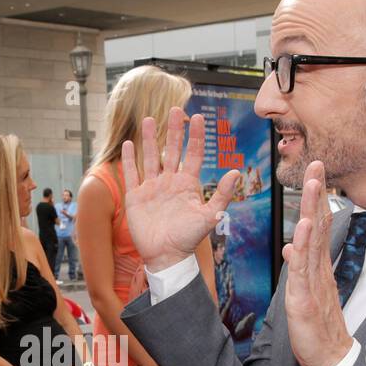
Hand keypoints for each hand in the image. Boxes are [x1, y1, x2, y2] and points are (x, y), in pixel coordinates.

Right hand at [122, 107, 240, 271]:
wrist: (166, 256)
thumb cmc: (188, 239)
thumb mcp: (209, 216)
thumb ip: (223, 195)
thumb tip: (236, 172)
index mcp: (187, 184)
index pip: (193, 154)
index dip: (196, 137)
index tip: (198, 118)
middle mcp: (170, 182)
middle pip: (172, 149)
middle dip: (173, 130)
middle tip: (175, 109)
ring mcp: (152, 188)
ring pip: (151, 157)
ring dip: (149, 139)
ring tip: (149, 119)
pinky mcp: (136, 196)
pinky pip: (132, 174)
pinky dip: (130, 159)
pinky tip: (129, 144)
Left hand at [282, 161, 353, 365]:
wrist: (330, 359)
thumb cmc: (318, 328)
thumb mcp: (305, 292)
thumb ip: (301, 268)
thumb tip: (292, 246)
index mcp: (318, 267)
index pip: (316, 226)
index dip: (315, 199)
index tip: (315, 173)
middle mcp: (319, 269)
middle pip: (318, 224)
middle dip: (316, 193)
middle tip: (316, 163)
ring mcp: (314, 282)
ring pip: (313, 240)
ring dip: (311, 210)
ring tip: (312, 184)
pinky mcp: (305, 299)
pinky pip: (303, 270)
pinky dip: (304, 247)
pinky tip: (302, 228)